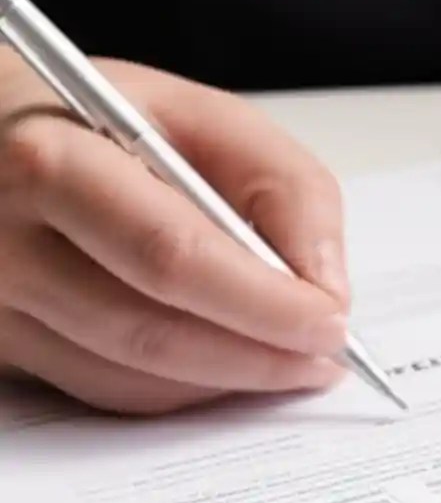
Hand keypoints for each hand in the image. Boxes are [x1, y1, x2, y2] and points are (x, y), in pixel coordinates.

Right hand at [0, 50, 351, 413]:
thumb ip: (279, 185)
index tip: (330, 321)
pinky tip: (226, 363)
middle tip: (324, 360)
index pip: (171, 254)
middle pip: (147, 331)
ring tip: (292, 363)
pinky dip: (181, 387)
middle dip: (257, 356)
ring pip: (127, 377)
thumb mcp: (193, 114)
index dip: (263, 301)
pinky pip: (101, 388)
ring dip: (226, 381)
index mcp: (49, 162)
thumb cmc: (93, 118)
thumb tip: (323, 284)